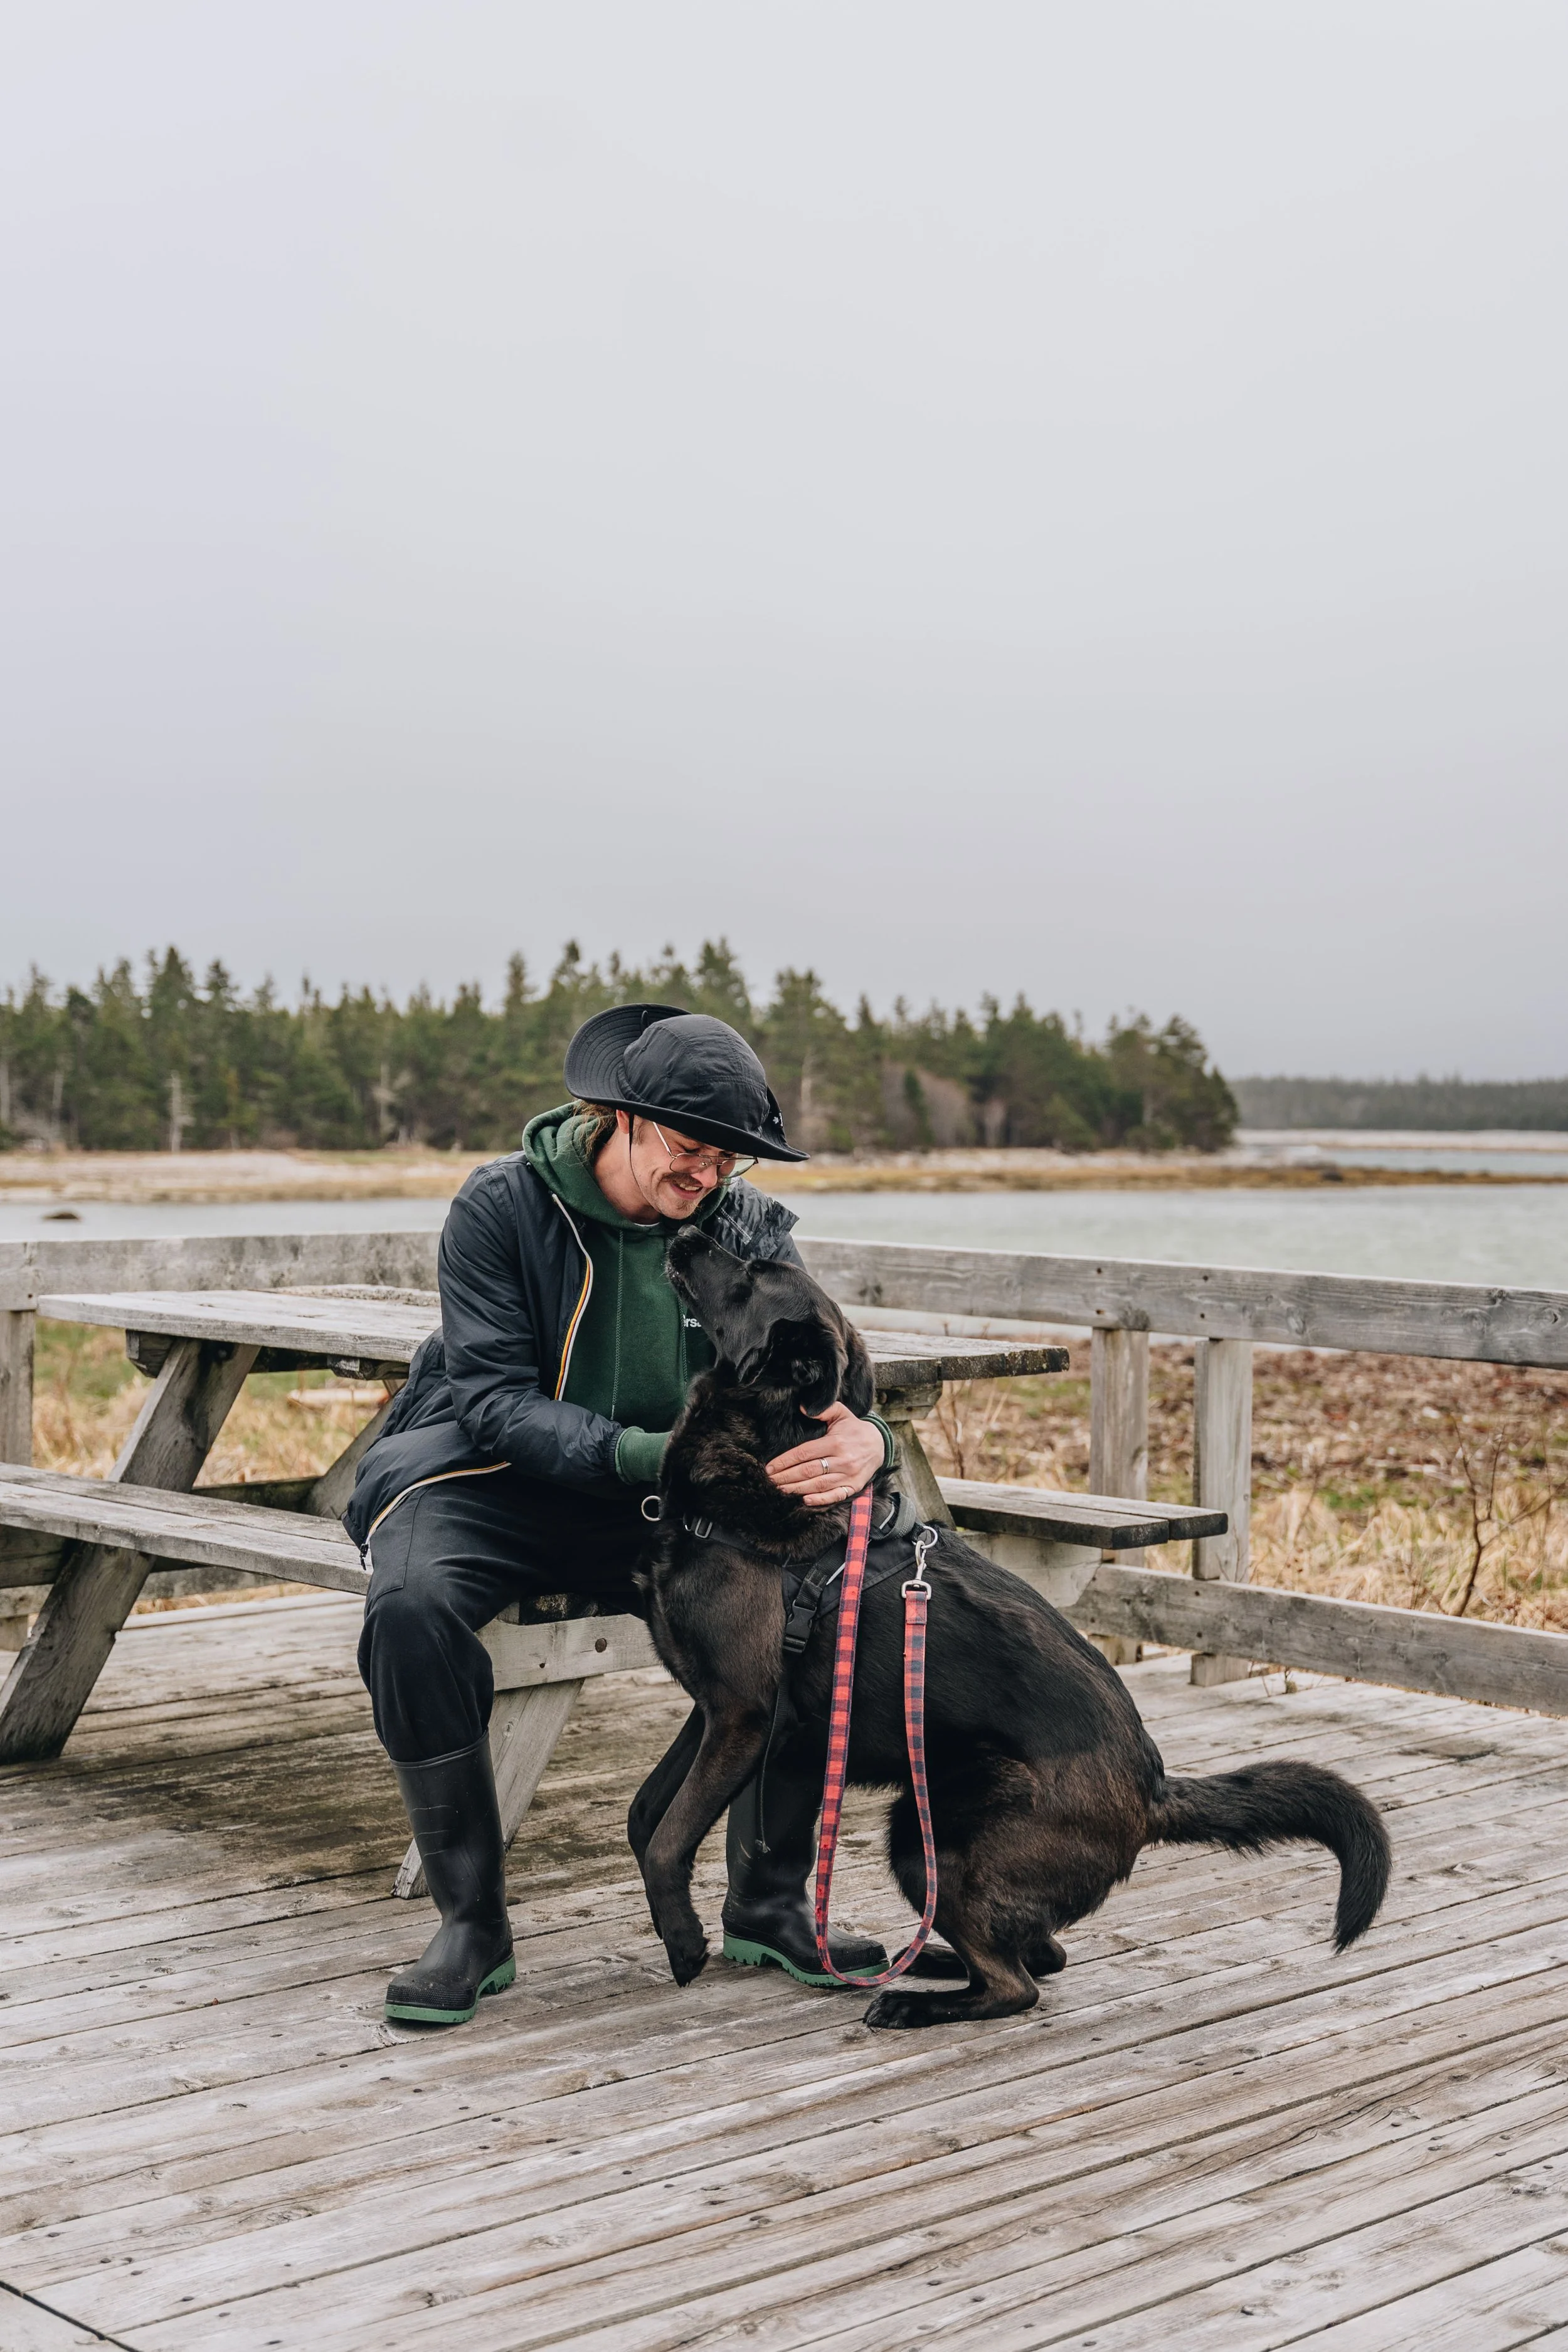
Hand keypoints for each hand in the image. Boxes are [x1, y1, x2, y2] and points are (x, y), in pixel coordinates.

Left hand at [766, 1402, 886, 1509]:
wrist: (879, 1444)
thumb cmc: (854, 1429)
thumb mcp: (841, 1413)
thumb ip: (824, 1409)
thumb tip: (802, 1408)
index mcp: (835, 1442)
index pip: (804, 1453)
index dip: (785, 1461)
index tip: (770, 1467)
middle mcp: (842, 1460)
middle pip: (808, 1471)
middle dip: (786, 1477)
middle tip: (770, 1481)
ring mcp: (849, 1475)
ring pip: (818, 1485)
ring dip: (797, 1489)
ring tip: (780, 1490)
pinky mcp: (854, 1486)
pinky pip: (835, 1495)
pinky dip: (820, 1500)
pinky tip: (805, 1500)